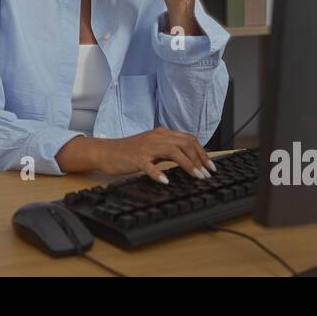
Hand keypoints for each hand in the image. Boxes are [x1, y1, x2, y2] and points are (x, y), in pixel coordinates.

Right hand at [67, 129, 216, 182]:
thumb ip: (168, 150)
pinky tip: (166, 182)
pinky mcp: (135, 159)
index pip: (188, 139)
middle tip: (207, 174)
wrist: (106, 152)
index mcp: (161, 133)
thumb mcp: (152, 147)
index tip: (210, 166)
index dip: (202, 152)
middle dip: (199, 159)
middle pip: (184, 143)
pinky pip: (149, 166)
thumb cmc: (129, 152)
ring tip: (196, 177)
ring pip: (172, 152)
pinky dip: (159, 174)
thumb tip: (189, 159)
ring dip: (187, 165)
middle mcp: (156, 137)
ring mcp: (146, 147)